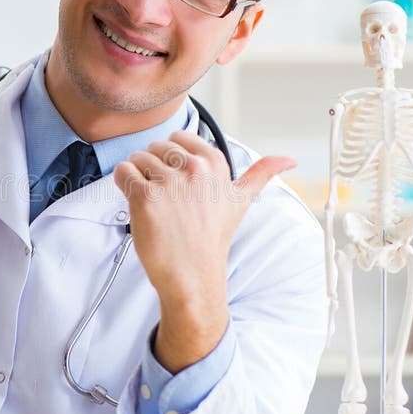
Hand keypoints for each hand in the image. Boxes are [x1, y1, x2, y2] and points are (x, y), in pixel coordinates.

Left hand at [113, 131, 294, 371]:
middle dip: (154, 169)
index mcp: (214, 164)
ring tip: (154, 204)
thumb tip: (289, 159)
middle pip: (155, 147)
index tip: (179, 181)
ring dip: (138, 178)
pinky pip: (123, 172)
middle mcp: (194, 169)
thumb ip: (262, 174)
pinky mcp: (145, 197)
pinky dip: (124, 184)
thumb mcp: (240, 201)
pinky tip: (138, 203)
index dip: (173, 159)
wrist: (192, 276)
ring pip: (137, 159)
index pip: (179, 137)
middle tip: (166, 199)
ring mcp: (169, 182)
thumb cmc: (211, 239)